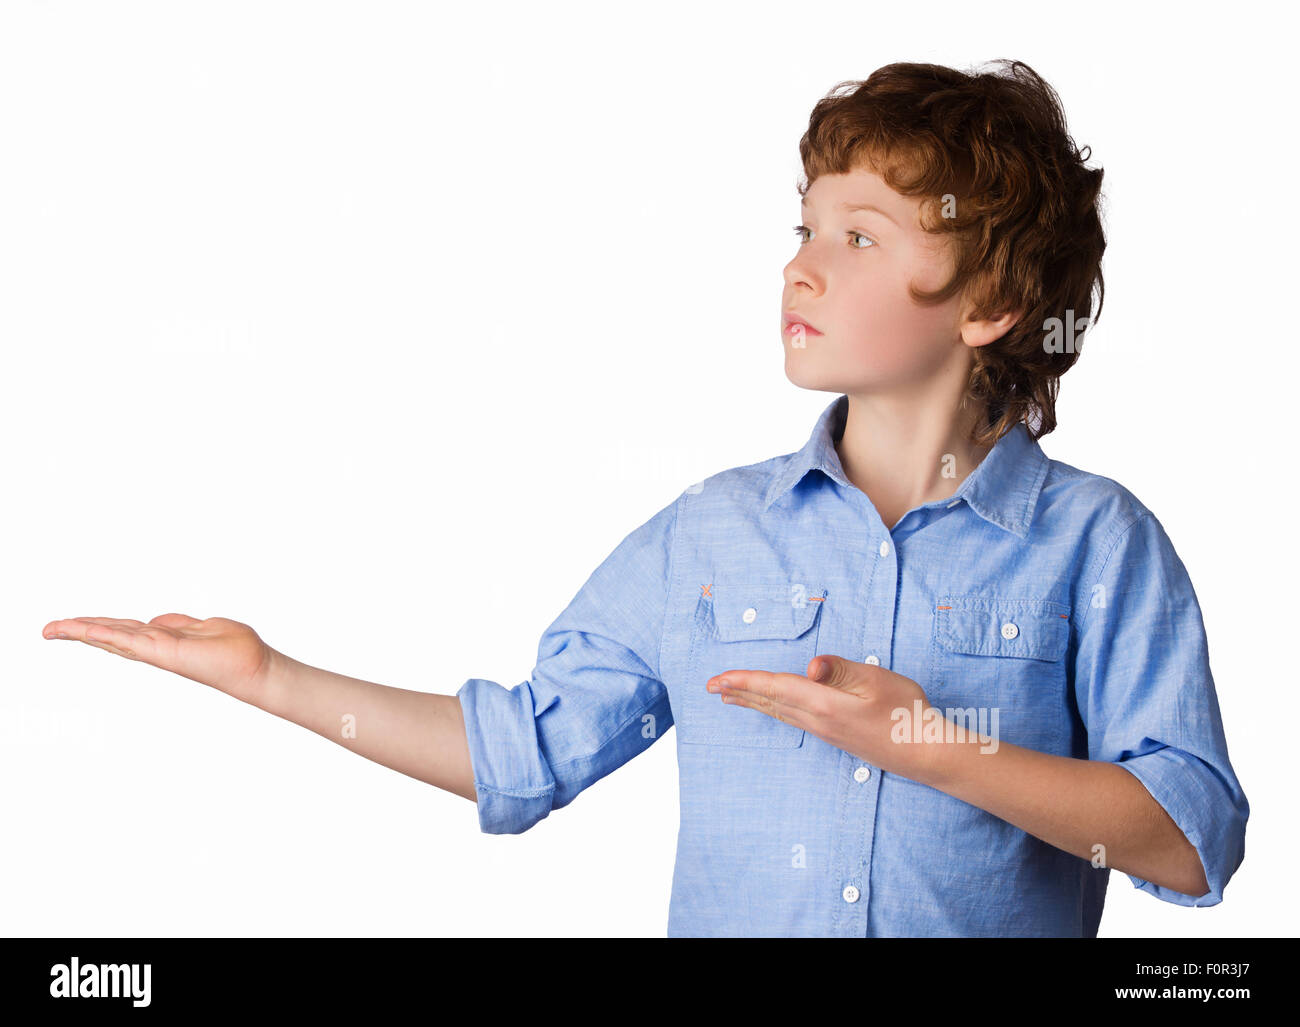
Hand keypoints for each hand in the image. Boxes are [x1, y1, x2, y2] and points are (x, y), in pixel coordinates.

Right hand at [42, 613, 275, 701]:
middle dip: (79, 631)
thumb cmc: (236, 650)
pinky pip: (129, 640)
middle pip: (111, 635)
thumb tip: (155, 620)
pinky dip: (106, 634)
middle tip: (48, 629)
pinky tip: (84, 629)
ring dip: (82, 631)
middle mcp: (157, 647)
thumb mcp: (204, 626)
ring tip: (52, 629)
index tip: (73, 623)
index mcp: (164, 639)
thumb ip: (178, 623)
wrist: (255, 667)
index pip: (124, 631)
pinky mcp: (165, 652)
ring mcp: (158, 650)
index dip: (98, 626)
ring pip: (113, 637)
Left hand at [705, 653, 939, 779]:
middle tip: (710, 687)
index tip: (718, 679)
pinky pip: (793, 719)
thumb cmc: (905, 712)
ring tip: (730, 696)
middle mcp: (818, 721)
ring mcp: (825, 732)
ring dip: (753, 702)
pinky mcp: (834, 736)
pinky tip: (773, 708)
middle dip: (739, 692)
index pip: (776, 687)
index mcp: (824, 704)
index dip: (745, 681)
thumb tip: (809, 666)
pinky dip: (774, 710)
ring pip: (780, 712)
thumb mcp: (877, 680)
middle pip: (770, 702)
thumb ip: (841, 670)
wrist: (924, 753)